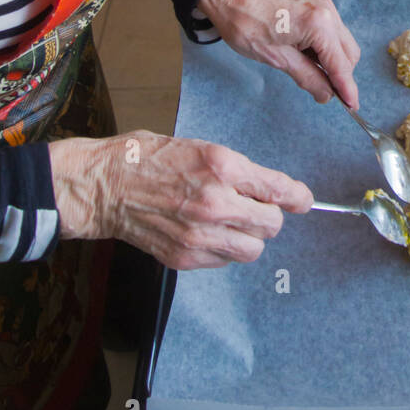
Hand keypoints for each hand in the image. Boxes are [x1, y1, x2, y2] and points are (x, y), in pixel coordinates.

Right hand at [49, 129, 312, 269]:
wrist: (106, 186)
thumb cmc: (150, 159)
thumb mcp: (201, 148)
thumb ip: (238, 171)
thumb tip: (269, 189)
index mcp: (221, 166)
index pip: (277, 189)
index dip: (297, 197)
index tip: (303, 201)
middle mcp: (215, 202)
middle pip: (271, 225)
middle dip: (270, 216)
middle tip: (256, 208)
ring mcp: (200, 234)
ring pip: (252, 249)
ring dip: (249, 237)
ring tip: (231, 222)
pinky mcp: (186, 256)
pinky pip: (224, 260)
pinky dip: (224, 249)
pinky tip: (208, 232)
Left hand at [197, 0, 360, 108]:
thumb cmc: (246, 24)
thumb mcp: (277, 58)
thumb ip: (308, 77)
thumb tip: (326, 94)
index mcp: (319, 24)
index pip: (341, 64)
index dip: (347, 88)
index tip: (352, 106)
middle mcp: (327, 12)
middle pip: (348, 54)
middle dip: (340, 75)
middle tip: (324, 92)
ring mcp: (324, 7)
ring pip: (342, 44)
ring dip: (333, 63)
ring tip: (309, 72)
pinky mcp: (318, 7)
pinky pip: (332, 34)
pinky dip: (325, 50)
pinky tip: (308, 57)